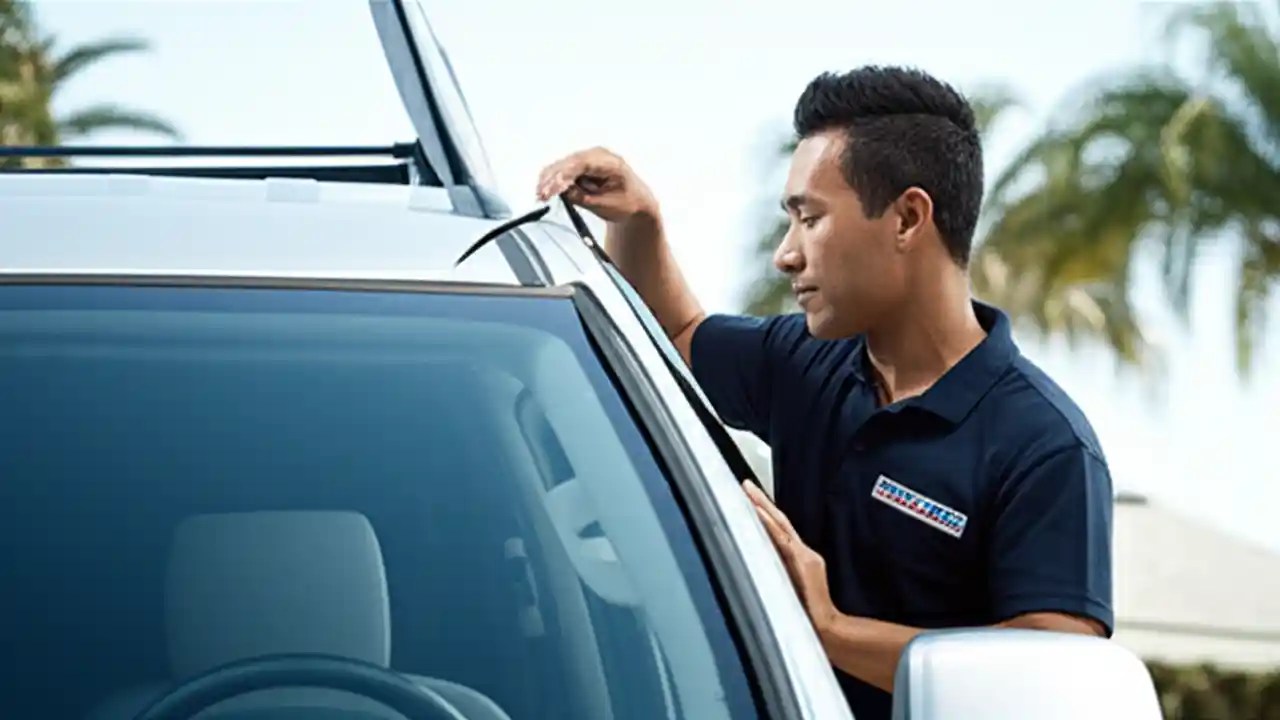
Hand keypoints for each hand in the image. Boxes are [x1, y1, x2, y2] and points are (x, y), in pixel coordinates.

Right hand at [535, 146, 658, 223]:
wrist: (636, 201)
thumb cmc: (626, 203)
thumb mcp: (606, 205)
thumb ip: (583, 198)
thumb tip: (562, 191)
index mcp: (610, 163)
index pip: (581, 164)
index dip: (563, 176)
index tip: (550, 190)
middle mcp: (598, 155)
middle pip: (569, 162)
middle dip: (552, 178)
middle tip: (540, 195)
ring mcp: (590, 157)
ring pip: (563, 164)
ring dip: (550, 179)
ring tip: (540, 195)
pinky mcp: (583, 164)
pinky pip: (564, 169)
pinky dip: (554, 179)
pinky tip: (546, 190)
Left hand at [743, 482, 837, 632]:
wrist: (826, 626)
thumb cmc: (806, 612)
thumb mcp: (790, 586)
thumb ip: (779, 572)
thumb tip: (757, 563)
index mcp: (798, 556)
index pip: (779, 528)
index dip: (765, 511)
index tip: (749, 496)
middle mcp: (802, 552)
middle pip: (779, 520)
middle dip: (761, 501)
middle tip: (746, 485)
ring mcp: (802, 556)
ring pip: (779, 526)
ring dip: (763, 508)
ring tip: (748, 493)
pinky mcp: (802, 562)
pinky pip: (782, 540)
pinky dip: (769, 526)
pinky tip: (758, 514)